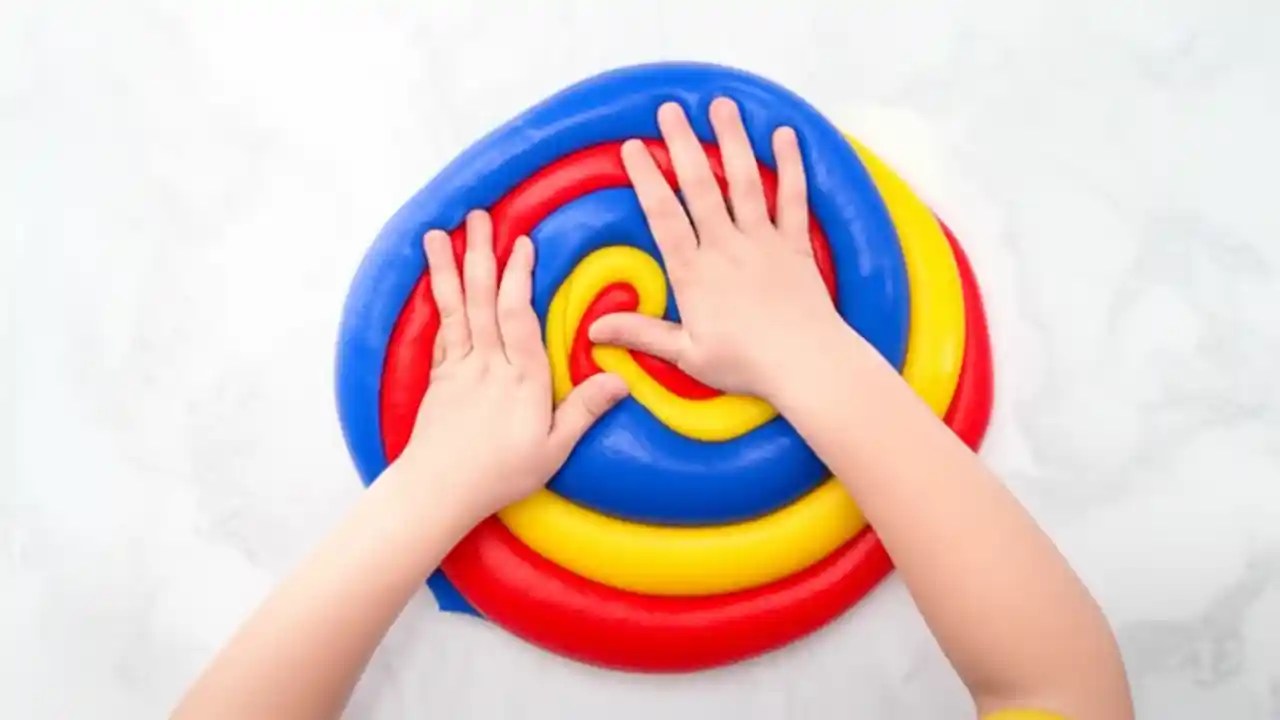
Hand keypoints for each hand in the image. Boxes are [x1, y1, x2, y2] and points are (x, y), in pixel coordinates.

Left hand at [395, 210, 628, 525]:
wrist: (438, 491)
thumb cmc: (499, 475)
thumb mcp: (553, 449)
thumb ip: (584, 411)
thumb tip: (620, 381)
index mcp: (521, 380)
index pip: (519, 316)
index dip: (519, 278)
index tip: (522, 244)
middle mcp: (488, 365)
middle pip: (484, 301)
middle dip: (482, 255)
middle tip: (478, 216)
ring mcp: (459, 369)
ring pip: (456, 309)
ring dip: (448, 268)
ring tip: (437, 235)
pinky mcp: (439, 379)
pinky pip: (441, 332)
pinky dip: (440, 305)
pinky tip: (439, 286)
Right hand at [589, 98, 847, 400]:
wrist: (806, 365)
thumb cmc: (745, 364)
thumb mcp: (685, 354)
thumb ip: (641, 334)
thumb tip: (593, 330)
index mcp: (694, 272)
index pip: (663, 216)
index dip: (646, 178)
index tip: (632, 147)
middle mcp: (726, 247)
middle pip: (700, 186)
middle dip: (682, 144)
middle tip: (668, 110)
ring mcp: (763, 242)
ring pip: (743, 182)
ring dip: (731, 141)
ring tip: (720, 105)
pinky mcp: (795, 246)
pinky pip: (793, 199)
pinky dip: (790, 166)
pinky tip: (785, 135)